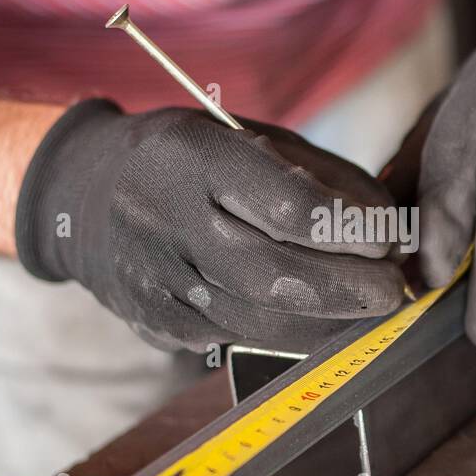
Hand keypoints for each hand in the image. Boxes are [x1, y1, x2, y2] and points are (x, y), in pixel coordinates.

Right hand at [15, 101, 406, 351]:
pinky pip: (236, 340)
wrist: (81, 196)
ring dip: (328, 324)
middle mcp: (168, 221)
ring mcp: (157, 280)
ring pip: (260, 322)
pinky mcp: (156, 323)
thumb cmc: (185, 159)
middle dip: (349, 290)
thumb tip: (392, 228)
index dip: (349, 230)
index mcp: (194, 159)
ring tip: (368, 310)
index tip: (389, 237)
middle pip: (276, 277)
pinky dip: (290, 336)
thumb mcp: (244, 136)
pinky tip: (322, 323)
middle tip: (393, 291)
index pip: (288, 205)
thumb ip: (319, 175)